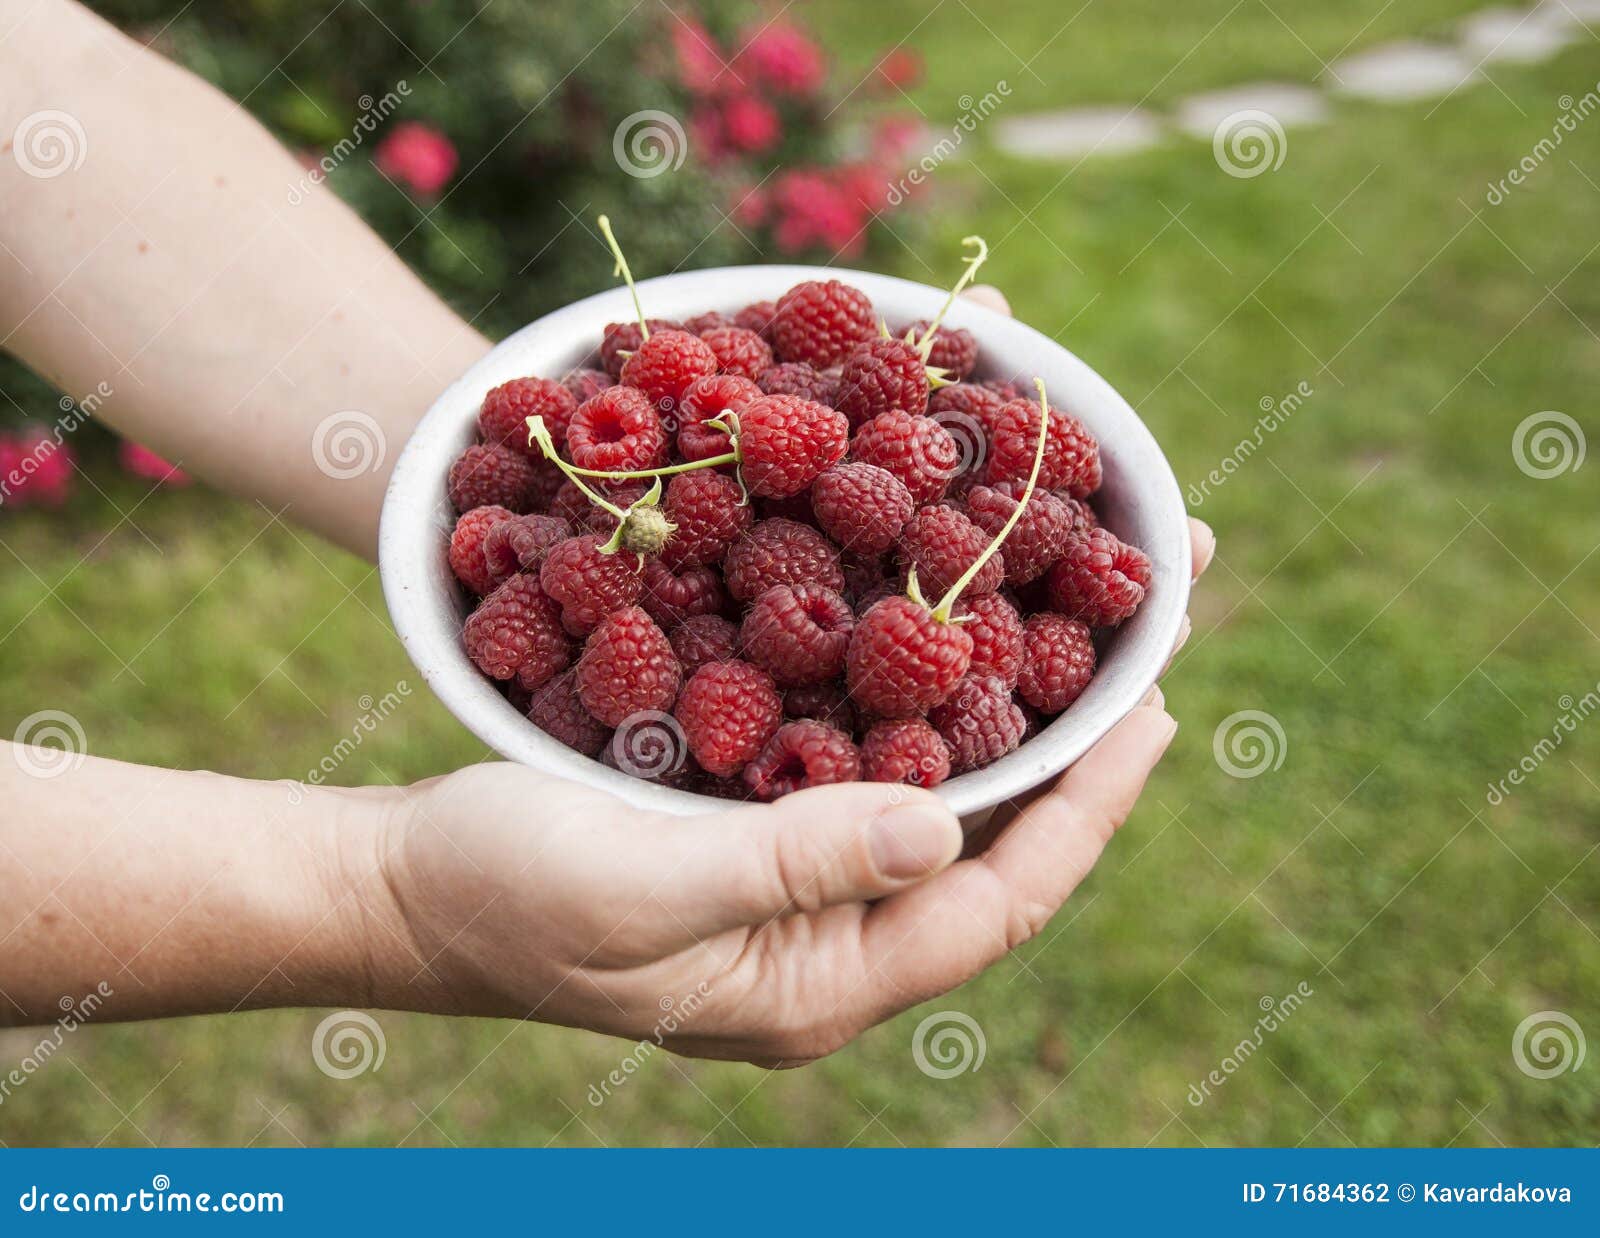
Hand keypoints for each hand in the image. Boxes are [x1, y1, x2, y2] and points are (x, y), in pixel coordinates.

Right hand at [371, 285, 1215, 1065]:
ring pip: (940, 805)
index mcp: (819, 984)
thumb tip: (942, 823)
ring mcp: (798, 897)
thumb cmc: (506, 893)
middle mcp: (830, 947)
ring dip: (1006, 721)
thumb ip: (789, 863)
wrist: (406, 887)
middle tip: (1145, 650)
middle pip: (991, 850)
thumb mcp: (641, 885)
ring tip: (1075, 633)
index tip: (1153, 707)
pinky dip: (920, 709)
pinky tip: (943, 644)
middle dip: (1074, 756)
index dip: (1087, 808)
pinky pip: (872, 776)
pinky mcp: (760, 841)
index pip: (998, 900)